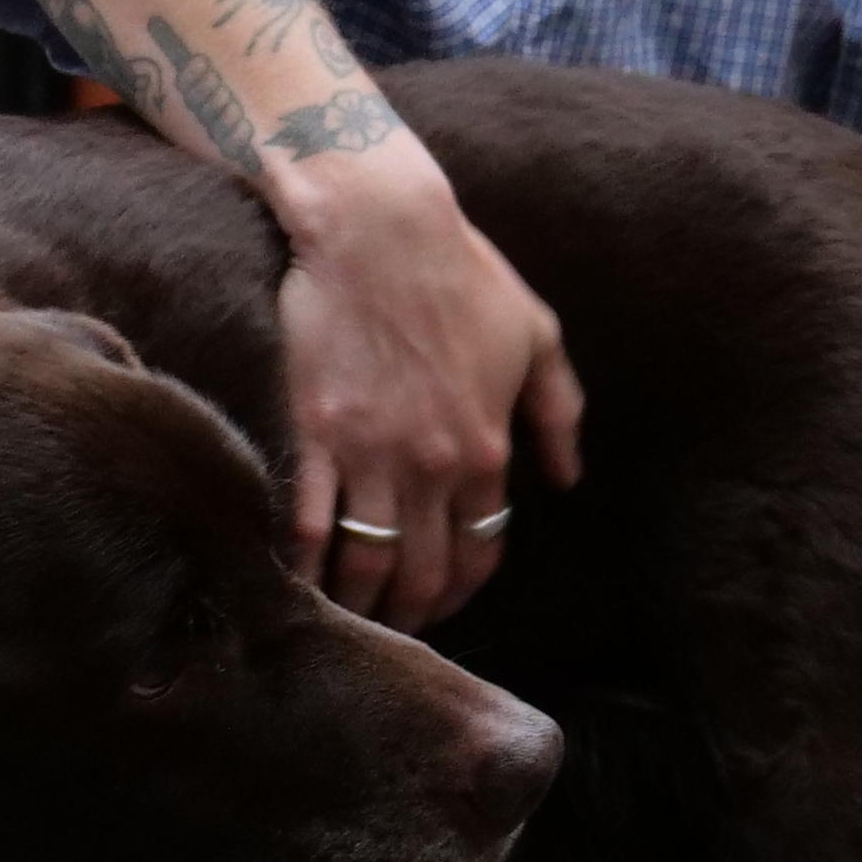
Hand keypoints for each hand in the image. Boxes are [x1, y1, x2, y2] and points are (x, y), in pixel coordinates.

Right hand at [277, 150, 586, 627]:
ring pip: (364, 563)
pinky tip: (295, 587)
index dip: (460, 590)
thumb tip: (566, 480)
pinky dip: (302, 566)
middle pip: (420, 573)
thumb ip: (559, 413)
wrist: (379, 228)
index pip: (478, 551)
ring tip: (344, 621)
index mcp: (486, 449)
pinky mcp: (313, 433)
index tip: (442, 605)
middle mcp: (432, 467)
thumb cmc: (460, 273)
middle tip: (391, 633)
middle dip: (408, 616)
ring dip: (356, 605)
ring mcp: (370, 455)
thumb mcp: (536, 336)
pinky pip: (307, 522)